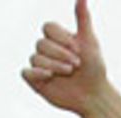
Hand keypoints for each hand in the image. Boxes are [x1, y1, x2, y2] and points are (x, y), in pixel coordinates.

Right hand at [21, 0, 106, 116]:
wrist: (95, 96)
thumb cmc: (94, 69)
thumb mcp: (90, 42)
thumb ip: (83, 19)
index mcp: (57, 38)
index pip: (48, 27)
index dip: (62, 38)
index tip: (78, 49)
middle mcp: (47, 50)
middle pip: (41, 43)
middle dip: (61, 54)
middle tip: (77, 64)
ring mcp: (40, 65)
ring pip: (35, 58)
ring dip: (54, 65)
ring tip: (69, 73)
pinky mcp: (37, 81)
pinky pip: (25, 72)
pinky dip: (36, 73)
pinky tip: (49, 76)